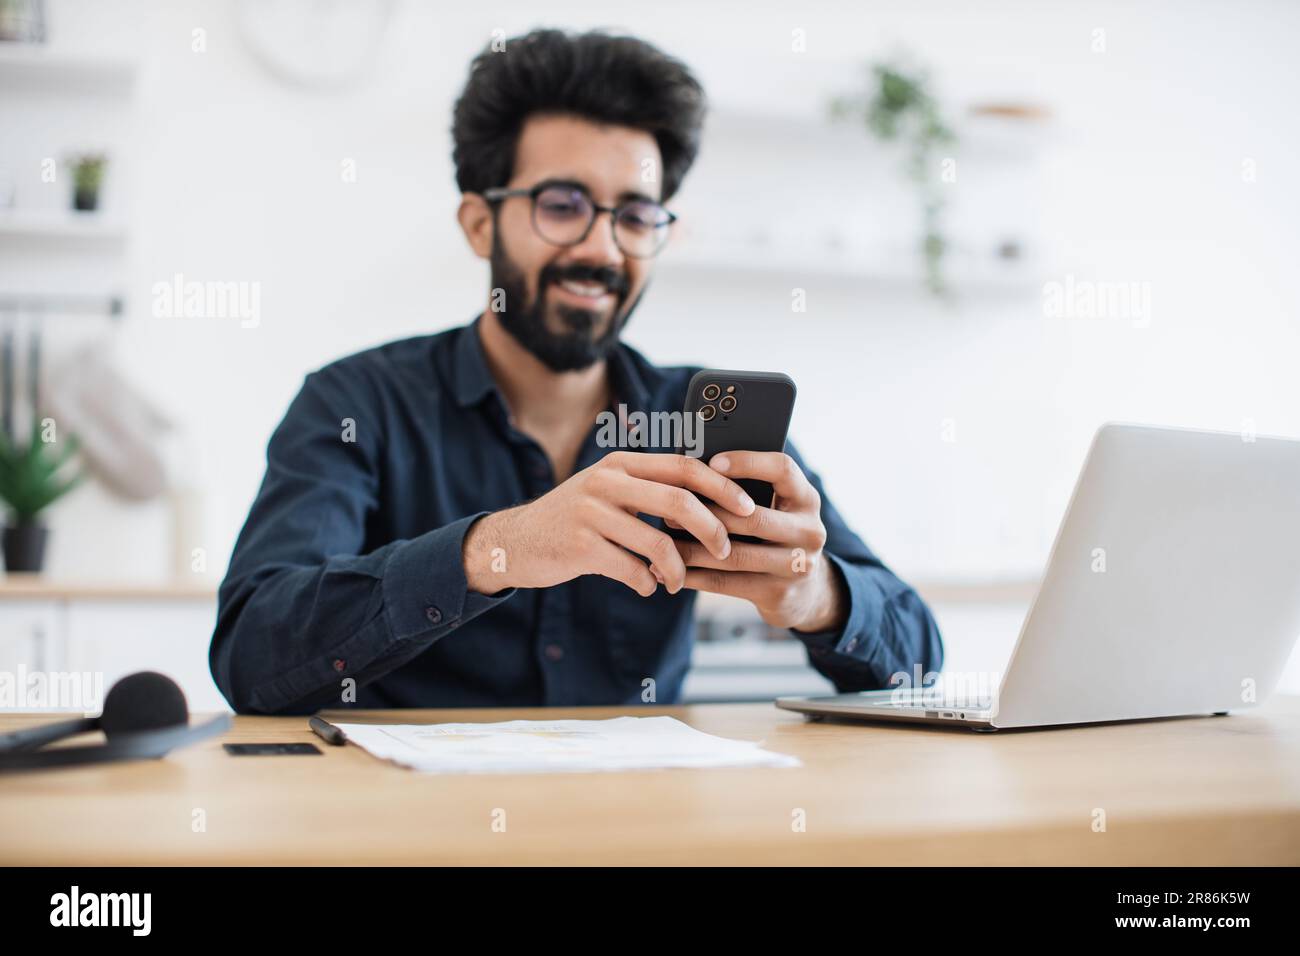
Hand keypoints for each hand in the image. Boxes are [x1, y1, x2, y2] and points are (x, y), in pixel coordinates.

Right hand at [462, 451, 755, 596]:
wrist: (516, 541)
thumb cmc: (575, 519)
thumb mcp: (608, 489)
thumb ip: (648, 487)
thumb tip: (711, 498)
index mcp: (622, 463)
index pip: (684, 466)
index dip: (721, 487)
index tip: (747, 507)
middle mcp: (606, 481)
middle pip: (678, 500)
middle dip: (711, 529)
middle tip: (725, 550)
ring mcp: (591, 513)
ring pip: (657, 542)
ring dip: (678, 569)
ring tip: (677, 582)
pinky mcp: (579, 546)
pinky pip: (631, 569)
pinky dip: (647, 583)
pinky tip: (647, 587)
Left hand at [673, 451, 845, 631]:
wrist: (806, 592)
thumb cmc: (775, 536)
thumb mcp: (776, 509)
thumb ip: (747, 492)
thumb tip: (692, 470)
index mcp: (807, 499)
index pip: (782, 469)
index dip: (747, 463)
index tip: (711, 463)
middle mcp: (809, 530)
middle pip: (753, 517)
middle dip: (706, 514)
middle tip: (669, 509)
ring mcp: (797, 566)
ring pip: (735, 554)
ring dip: (693, 549)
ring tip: (662, 543)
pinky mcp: (778, 594)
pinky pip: (727, 583)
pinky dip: (694, 577)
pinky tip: (671, 571)